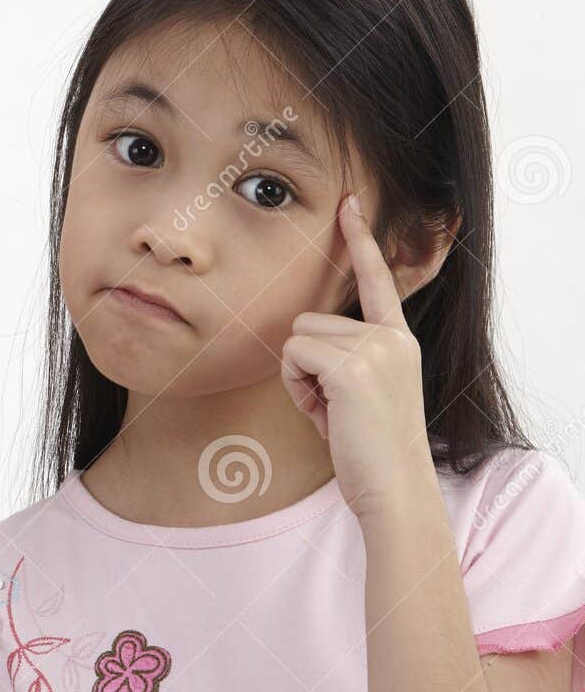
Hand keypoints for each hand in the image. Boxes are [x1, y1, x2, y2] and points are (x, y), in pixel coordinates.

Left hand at [280, 192, 438, 522]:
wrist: (393, 490)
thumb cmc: (365, 450)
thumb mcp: (354, 393)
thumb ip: (337, 359)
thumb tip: (297, 340)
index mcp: (397, 340)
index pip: (375, 279)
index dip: (360, 239)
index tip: (350, 201)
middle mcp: (392, 337)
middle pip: (307, 319)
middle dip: (303, 366)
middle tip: (332, 407)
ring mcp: (377, 348)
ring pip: (296, 337)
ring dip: (298, 377)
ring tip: (332, 412)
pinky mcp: (355, 365)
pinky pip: (293, 355)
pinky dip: (296, 386)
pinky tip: (326, 414)